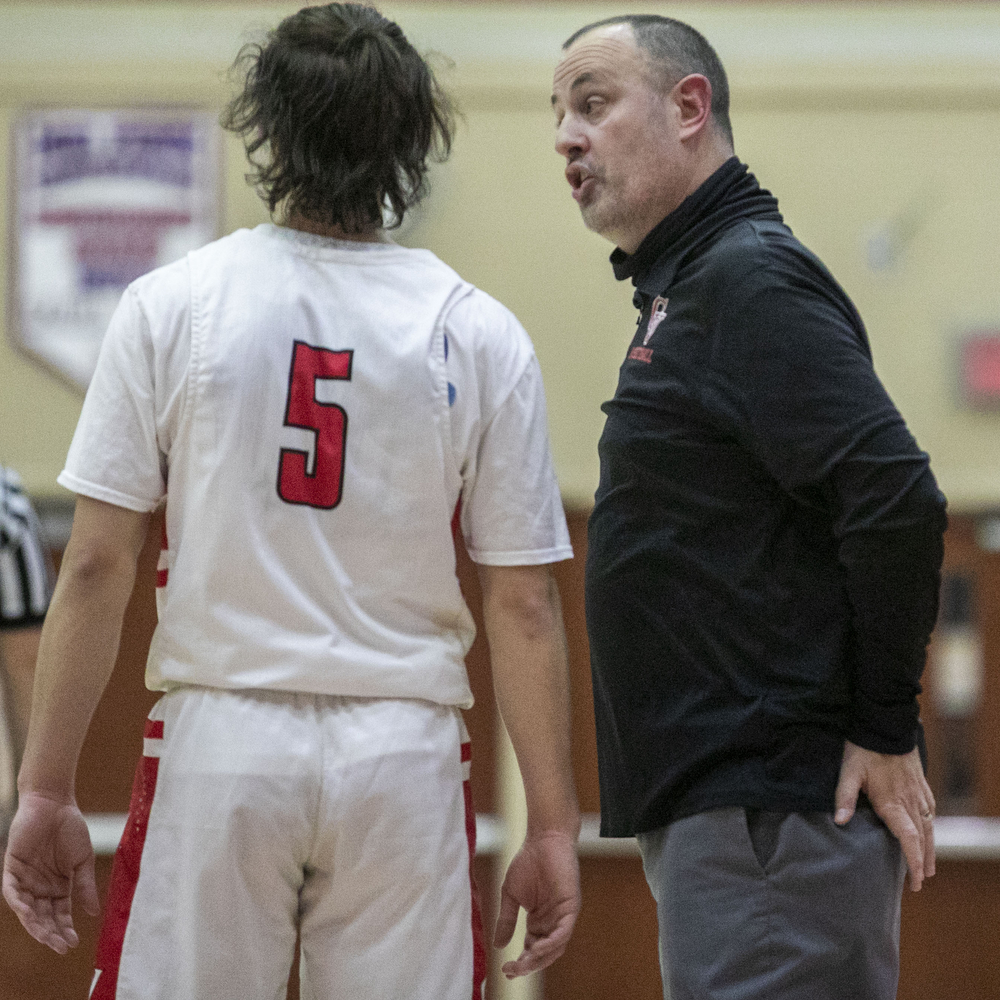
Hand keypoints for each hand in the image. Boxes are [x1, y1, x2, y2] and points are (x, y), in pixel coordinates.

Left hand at [2, 791, 98, 952]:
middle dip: (51, 933)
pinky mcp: (12, 868)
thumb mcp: (82, 860)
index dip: (65, 929)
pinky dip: (18, 903)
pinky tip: (28, 913)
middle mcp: (40, 887)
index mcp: (58, 886)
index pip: (60, 914)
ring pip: (27, 909)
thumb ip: (85, 885)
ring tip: (46, 937)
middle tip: (60, 946)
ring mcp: (25, 879)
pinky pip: (12, 891)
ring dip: (35, 924)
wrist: (55, 803)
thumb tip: (93, 913)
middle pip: (43, 916)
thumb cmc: (71, 828)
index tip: (73, 943)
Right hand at [494, 830, 580, 978]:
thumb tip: (498, 946)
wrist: (542, 839)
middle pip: (544, 953)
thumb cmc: (528, 862)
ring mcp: (563, 915)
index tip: (505, 969)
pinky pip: (563, 932)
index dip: (521, 962)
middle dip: (529, 965)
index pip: (532, 949)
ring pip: (555, 947)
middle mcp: (553, 921)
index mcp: (539, 921)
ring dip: (540, 958)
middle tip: (512, 970)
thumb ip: (506, 920)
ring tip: (523, 964)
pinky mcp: (571, 906)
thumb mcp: (511, 895)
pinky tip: (536, 948)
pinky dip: (551, 943)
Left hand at [834, 740, 935, 890]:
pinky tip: (928, 833)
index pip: (908, 839)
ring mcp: (918, 794)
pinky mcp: (921, 785)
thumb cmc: (864, 749)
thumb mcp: (849, 772)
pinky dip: (930, 828)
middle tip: (920, 882)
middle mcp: (910, 802)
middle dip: (922, 862)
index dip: (912, 861)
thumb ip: (844, 797)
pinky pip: (930, 812)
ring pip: (929, 827)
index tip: (916, 881)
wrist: (885, 725)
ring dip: (929, 848)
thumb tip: (840, 822)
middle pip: (922, 839)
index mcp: (893, 803)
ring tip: (928, 866)